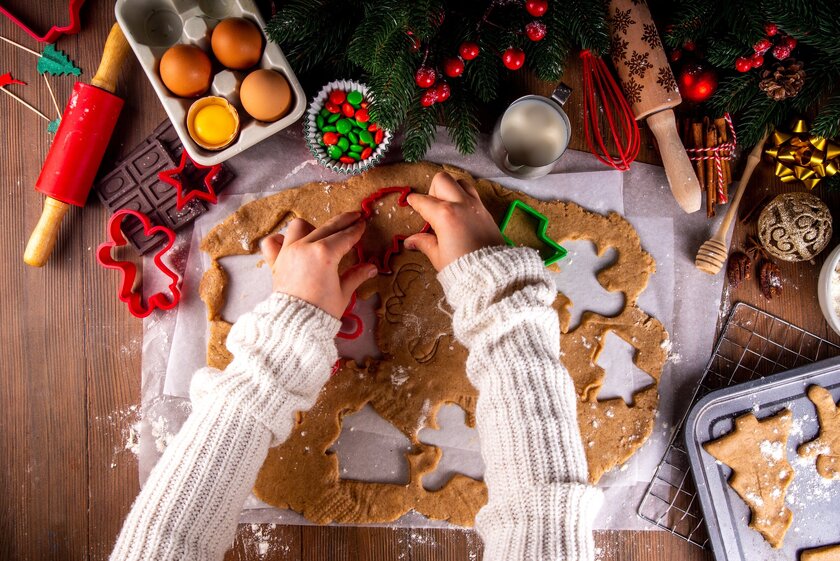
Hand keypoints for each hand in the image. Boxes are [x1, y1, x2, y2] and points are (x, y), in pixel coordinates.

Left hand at [260, 212, 377, 318]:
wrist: (295, 324)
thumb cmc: (321, 310)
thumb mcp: (344, 293)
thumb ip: (356, 276)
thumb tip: (371, 268)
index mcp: (325, 254)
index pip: (345, 237)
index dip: (356, 230)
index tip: (363, 223)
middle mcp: (305, 247)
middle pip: (327, 227)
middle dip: (343, 221)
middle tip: (354, 217)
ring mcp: (288, 252)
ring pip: (299, 227)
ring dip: (312, 227)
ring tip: (320, 234)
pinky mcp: (275, 261)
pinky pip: (272, 242)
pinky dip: (280, 240)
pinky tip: (288, 243)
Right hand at [405, 172, 504, 270]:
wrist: (490, 273)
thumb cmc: (462, 267)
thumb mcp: (438, 256)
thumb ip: (424, 243)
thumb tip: (410, 241)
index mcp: (444, 215)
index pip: (424, 201)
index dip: (414, 201)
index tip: (411, 201)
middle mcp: (460, 204)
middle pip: (442, 180)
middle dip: (433, 189)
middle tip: (431, 206)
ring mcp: (475, 206)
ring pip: (460, 182)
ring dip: (451, 189)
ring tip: (447, 206)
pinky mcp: (486, 212)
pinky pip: (473, 194)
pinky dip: (463, 197)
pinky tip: (460, 213)